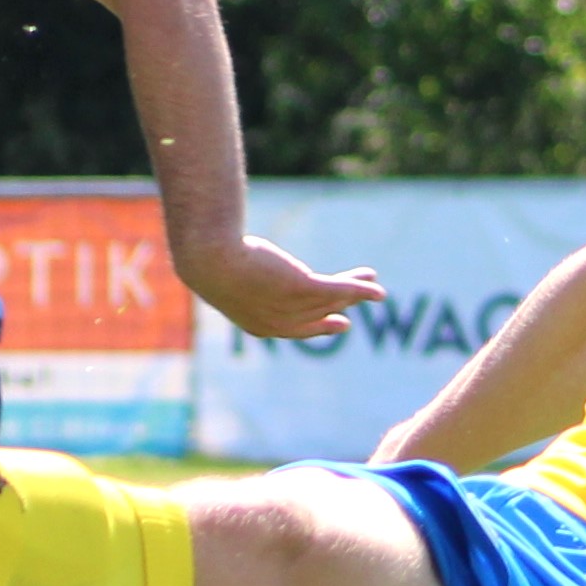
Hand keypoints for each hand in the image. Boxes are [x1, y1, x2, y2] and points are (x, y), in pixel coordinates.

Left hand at [172, 233, 383, 340]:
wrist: (210, 258)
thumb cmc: (208, 259)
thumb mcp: (224, 272)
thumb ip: (235, 273)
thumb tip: (227, 256)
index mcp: (259, 326)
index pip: (296, 329)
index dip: (319, 326)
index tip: (339, 322)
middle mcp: (280, 324)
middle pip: (319, 315)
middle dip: (342, 308)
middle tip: (354, 312)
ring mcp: (293, 308)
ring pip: (333, 301)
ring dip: (357, 293)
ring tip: (376, 287)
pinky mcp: (304, 289)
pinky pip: (340, 290)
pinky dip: (361, 289)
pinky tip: (375, 285)